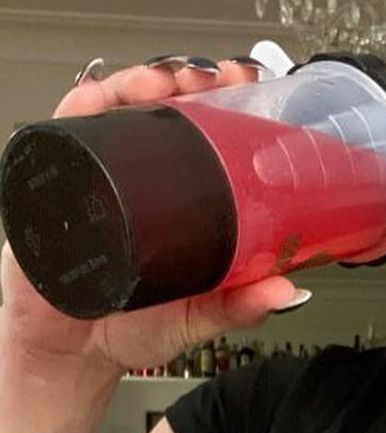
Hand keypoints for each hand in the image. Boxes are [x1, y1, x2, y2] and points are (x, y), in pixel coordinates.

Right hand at [0, 57, 302, 375]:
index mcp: (175, 199)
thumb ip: (238, 306)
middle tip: (209, 77)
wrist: (73, 356)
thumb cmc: (131, 330)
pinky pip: (63, 133)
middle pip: (157, 106)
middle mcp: (135, 179)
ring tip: (162, 83)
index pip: (201, 129)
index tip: (247, 83)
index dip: (223, 98)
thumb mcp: (197, 317)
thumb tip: (286, 291)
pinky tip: (99, 96)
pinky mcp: (52, 188)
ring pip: (112, 107)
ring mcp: (94, 177)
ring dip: (137, 82)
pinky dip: (81, 107)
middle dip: (184, 77)